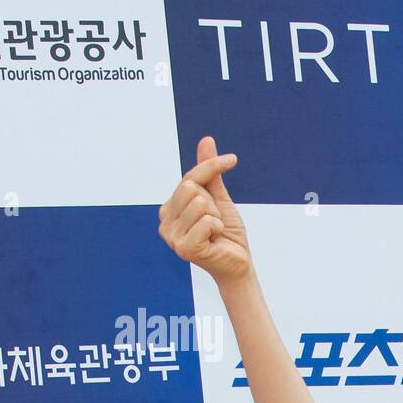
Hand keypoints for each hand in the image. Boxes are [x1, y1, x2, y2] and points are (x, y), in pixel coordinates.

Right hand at [157, 135, 251, 282]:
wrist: (238, 263)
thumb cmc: (227, 233)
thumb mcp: (219, 198)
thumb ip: (209, 172)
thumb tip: (207, 140)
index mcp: (169, 208)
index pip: (189, 177)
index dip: (212, 167)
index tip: (233, 159)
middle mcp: (164, 221)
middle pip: (191, 189)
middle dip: (213, 204)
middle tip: (216, 223)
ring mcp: (171, 237)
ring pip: (200, 204)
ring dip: (217, 218)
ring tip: (214, 233)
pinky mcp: (184, 248)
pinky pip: (207, 221)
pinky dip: (218, 228)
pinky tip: (214, 241)